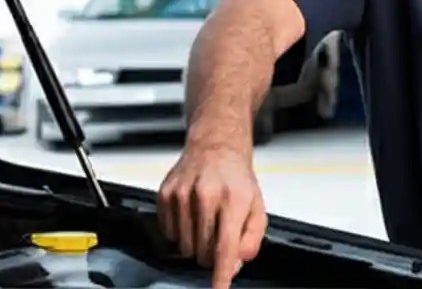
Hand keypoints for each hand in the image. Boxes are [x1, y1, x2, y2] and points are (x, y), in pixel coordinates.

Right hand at [157, 141, 267, 288]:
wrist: (215, 148)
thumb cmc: (236, 179)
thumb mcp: (257, 206)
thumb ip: (252, 238)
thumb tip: (236, 264)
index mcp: (234, 198)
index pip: (226, 246)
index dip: (221, 274)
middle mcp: (206, 195)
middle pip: (203, 252)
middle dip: (212, 254)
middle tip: (218, 235)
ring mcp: (182, 194)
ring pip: (185, 247)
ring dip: (196, 244)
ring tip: (206, 221)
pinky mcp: (165, 195)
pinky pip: (169, 234)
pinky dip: (180, 233)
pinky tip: (191, 215)